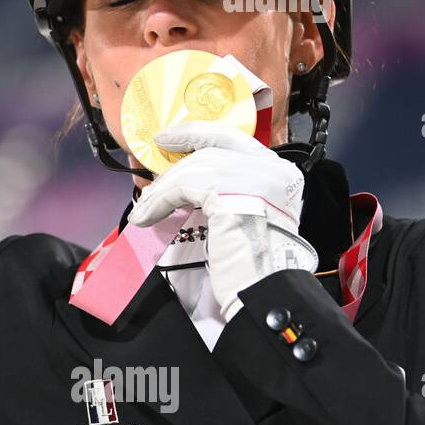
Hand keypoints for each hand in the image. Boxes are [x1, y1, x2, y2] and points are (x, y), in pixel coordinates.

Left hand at [125, 120, 317, 320]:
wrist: (262, 291)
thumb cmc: (252, 263)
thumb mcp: (244, 215)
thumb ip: (227, 191)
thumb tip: (182, 179)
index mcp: (281, 173)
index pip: (233, 138)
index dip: (196, 134)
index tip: (166, 137)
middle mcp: (273, 170)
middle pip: (209, 153)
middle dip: (172, 170)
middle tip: (148, 187)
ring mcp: (256, 180)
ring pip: (193, 169)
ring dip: (160, 191)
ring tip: (144, 209)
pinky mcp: (232, 195)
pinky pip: (184, 187)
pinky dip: (160, 201)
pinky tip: (147, 215)